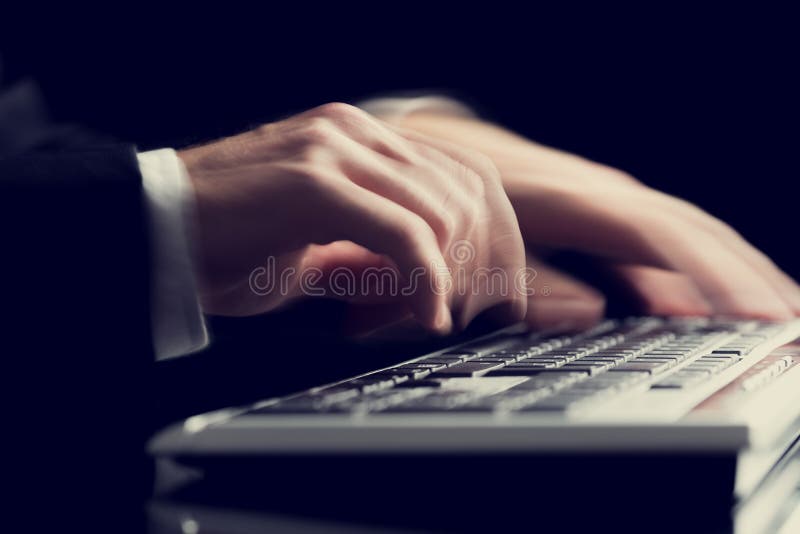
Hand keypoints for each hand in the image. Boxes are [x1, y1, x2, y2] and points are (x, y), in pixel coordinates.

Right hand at [177, 103, 526, 331]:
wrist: (153, 235)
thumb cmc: (231, 245)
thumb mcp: (322, 246)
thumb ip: (377, 250)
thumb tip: (433, 282)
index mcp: (360, 139)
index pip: (464, 177)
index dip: (492, 240)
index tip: (493, 294)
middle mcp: (355, 133)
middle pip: (469, 193)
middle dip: (485, 264)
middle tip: (471, 314)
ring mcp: (334, 150)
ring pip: (445, 214)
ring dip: (454, 278)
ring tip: (433, 317)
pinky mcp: (313, 182)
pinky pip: (406, 235)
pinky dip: (426, 283)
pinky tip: (423, 315)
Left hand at [390, 112, 799, 320]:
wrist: (443, 154)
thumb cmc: (463, 201)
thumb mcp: (486, 244)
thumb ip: (533, 281)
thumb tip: (596, 312)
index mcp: (582, 203)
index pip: (667, 240)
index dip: (715, 278)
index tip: (757, 314)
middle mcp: (606, 196)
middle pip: (694, 233)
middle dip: (746, 276)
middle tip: (789, 322)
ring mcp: (608, 202)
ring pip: (685, 233)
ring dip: (732, 269)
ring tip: (773, 309)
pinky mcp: (603, 213)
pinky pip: (660, 240)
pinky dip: (692, 268)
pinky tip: (707, 298)